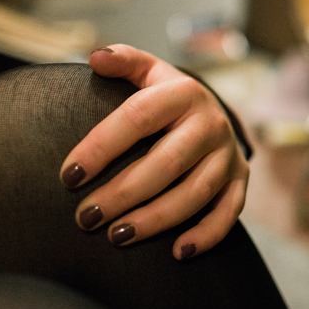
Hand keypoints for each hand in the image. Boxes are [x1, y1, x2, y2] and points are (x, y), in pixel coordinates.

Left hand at [59, 44, 248, 259]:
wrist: (212, 114)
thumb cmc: (167, 99)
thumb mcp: (149, 73)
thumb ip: (124, 61)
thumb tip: (95, 57)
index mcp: (183, 92)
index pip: (138, 116)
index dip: (102, 145)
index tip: (68, 175)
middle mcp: (211, 122)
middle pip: (167, 162)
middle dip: (124, 193)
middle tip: (86, 217)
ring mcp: (228, 154)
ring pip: (195, 193)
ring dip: (155, 219)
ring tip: (116, 236)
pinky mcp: (240, 180)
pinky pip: (229, 212)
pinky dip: (207, 234)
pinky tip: (177, 252)